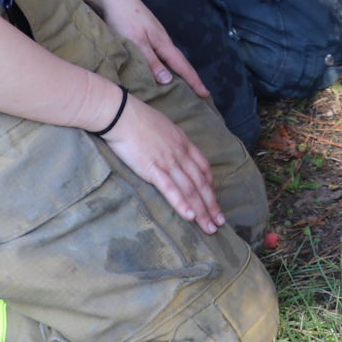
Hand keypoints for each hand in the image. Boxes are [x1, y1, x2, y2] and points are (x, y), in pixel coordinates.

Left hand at [95, 0, 211, 99]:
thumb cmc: (124, 18)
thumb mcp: (137, 42)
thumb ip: (152, 61)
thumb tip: (168, 80)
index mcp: (163, 43)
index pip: (183, 66)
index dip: (194, 81)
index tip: (206, 95)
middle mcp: (161, 40)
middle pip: (179, 62)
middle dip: (190, 78)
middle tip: (199, 94)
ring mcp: (153, 36)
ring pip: (169, 58)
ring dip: (178, 72)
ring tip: (182, 87)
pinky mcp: (144, 34)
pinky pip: (160, 54)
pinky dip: (165, 65)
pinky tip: (160, 69)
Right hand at [102, 97, 225, 232]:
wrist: (122, 114)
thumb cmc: (138, 118)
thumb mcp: (163, 127)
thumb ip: (171, 141)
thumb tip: (173, 149)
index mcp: (184, 143)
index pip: (203, 168)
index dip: (211, 186)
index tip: (214, 200)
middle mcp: (180, 154)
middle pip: (201, 183)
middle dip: (211, 205)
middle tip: (220, 222)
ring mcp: (168, 162)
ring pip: (190, 190)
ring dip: (202, 211)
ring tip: (209, 227)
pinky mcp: (153, 169)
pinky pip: (171, 189)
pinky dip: (182, 204)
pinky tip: (190, 217)